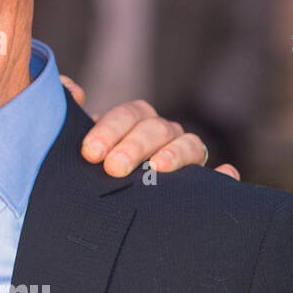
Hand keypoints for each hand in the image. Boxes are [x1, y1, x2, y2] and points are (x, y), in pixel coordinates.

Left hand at [59, 75, 240, 179]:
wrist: (98, 202)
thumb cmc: (88, 166)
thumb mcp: (73, 141)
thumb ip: (66, 110)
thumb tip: (72, 90)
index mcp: (132, 121)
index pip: (129, 114)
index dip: (110, 129)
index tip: (90, 152)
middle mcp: (160, 135)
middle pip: (157, 128)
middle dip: (135, 145)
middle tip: (113, 168)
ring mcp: (183, 158)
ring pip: (190, 145)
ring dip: (176, 154)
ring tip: (157, 169)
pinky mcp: (199, 185)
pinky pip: (219, 179)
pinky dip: (224, 176)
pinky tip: (226, 174)